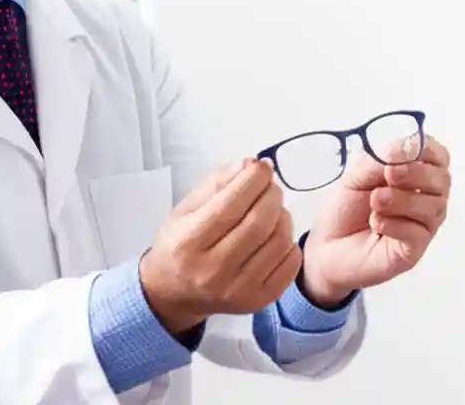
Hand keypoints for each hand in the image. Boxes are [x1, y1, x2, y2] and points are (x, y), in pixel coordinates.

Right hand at [139, 158, 301, 336]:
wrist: (174, 293)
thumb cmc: (180, 245)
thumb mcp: (185, 208)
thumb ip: (217, 183)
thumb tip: (249, 164)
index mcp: (187, 244)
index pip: (229, 206)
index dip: (252, 180)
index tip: (261, 166)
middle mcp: (211, 271)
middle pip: (258, 223)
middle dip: (271, 195)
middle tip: (270, 185)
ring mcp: (237, 290)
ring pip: (278, 241)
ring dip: (282, 215)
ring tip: (273, 208)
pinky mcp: (258, 301)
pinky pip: (289, 264)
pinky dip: (289, 242)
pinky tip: (275, 234)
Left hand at [300, 135, 450, 306]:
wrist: (325, 245)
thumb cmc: (345, 208)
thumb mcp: (356, 174)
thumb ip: (380, 160)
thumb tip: (405, 147)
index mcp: (415, 174)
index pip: (439, 156)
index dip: (426, 150)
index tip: (399, 151)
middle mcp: (425, 198)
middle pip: (442, 180)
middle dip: (416, 174)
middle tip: (388, 175)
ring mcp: (423, 225)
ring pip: (433, 207)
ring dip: (402, 200)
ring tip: (375, 201)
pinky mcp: (413, 250)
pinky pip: (418, 233)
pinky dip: (395, 224)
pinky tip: (376, 223)